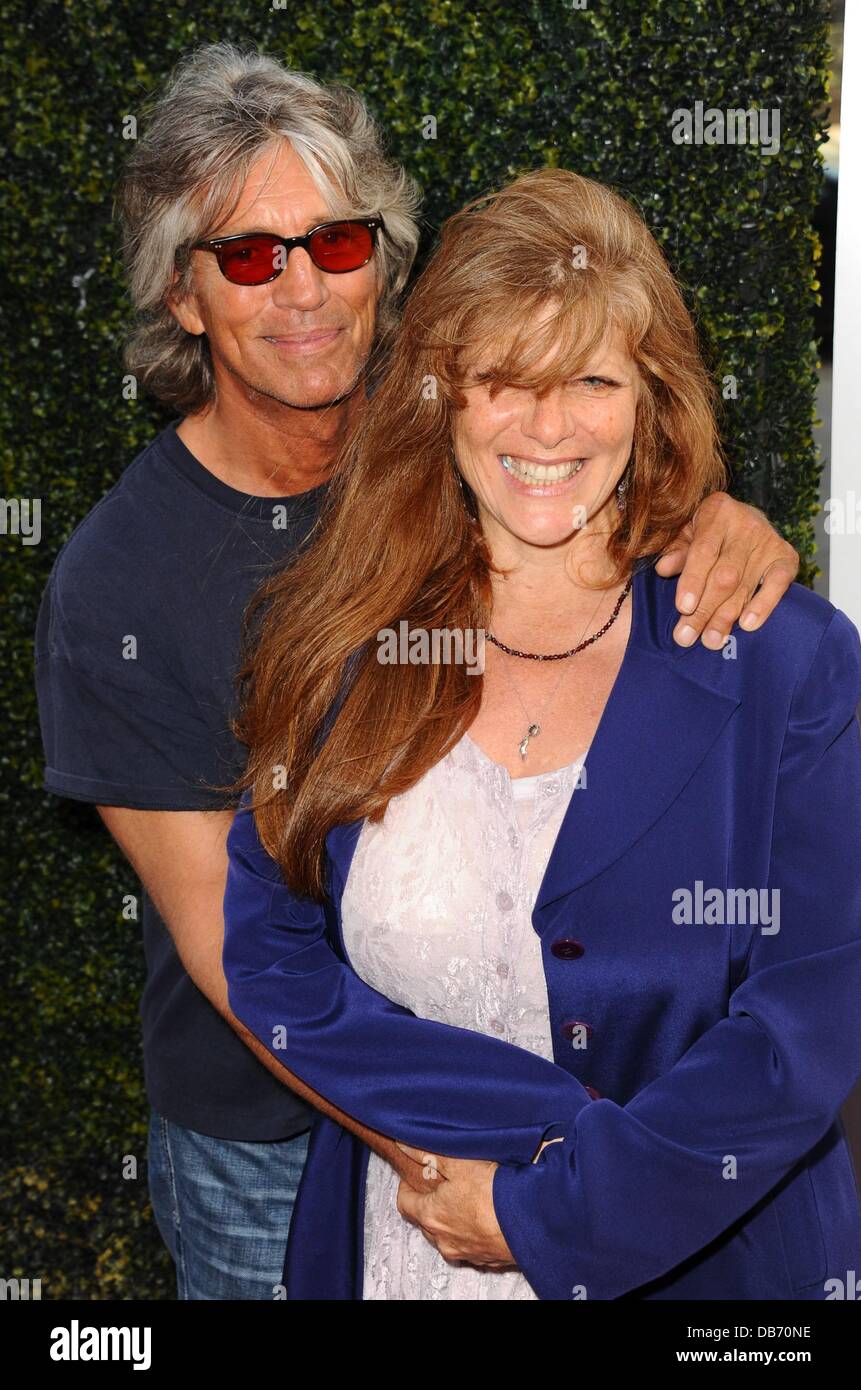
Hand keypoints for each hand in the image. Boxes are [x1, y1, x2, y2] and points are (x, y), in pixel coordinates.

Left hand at [394, 1142, 516, 1269]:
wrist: (528, 1223)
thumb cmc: (492, 1194)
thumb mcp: (459, 1165)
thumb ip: (429, 1155)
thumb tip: (404, 1146)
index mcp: (431, 1216)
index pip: (404, 1204)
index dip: (406, 1189)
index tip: (411, 1179)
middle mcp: (443, 1240)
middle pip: (426, 1222)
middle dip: (430, 1205)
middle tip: (440, 1187)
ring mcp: (464, 1253)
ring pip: (448, 1237)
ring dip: (451, 1221)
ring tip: (466, 1202)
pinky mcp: (486, 1260)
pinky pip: (471, 1246)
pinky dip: (472, 1233)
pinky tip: (486, 1219)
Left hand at [654, 493, 798, 648]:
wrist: (746, 518)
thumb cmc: (709, 532)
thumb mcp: (687, 534)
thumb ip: (676, 551)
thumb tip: (663, 569)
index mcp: (717, 511)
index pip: (704, 551)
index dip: (693, 580)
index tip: (683, 608)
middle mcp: (746, 523)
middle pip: (724, 575)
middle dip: (705, 609)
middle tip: (687, 637)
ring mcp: (769, 540)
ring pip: (745, 585)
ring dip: (726, 617)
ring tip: (711, 641)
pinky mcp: (787, 556)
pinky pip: (777, 584)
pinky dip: (763, 605)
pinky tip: (747, 624)